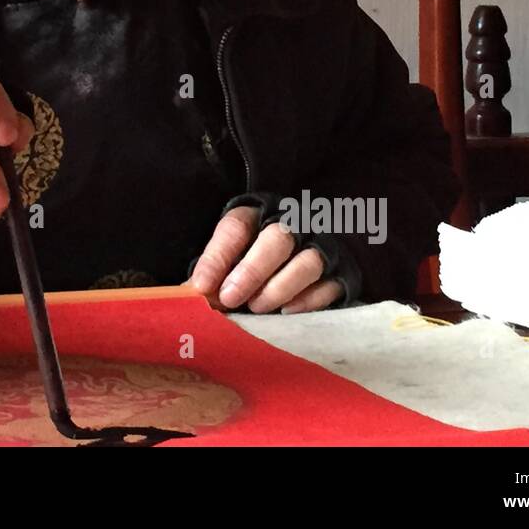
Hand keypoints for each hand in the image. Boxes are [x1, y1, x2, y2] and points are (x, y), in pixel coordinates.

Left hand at [187, 206, 343, 313]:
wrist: (304, 254)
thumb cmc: (253, 258)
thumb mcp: (231, 256)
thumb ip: (213, 273)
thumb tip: (187, 295)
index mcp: (257, 214)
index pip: (236, 228)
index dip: (217, 257)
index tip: (200, 286)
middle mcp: (292, 224)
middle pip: (276, 240)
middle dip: (250, 271)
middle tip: (229, 298)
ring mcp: (320, 247)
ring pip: (306, 263)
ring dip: (279, 287)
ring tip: (256, 308)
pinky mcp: (341, 273)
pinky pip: (328, 286)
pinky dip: (306, 301)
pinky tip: (286, 313)